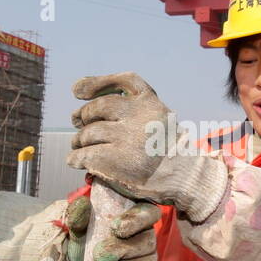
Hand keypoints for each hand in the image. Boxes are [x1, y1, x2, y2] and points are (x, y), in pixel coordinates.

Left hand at [63, 193, 160, 260]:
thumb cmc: (82, 237)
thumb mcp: (77, 224)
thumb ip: (78, 214)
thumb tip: (82, 205)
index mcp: (134, 218)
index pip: (148, 212)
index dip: (137, 219)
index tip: (116, 227)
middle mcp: (145, 238)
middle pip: (147, 242)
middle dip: (123, 250)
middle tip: (100, 255)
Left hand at [68, 72, 228, 221]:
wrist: (186, 178)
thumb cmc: (171, 153)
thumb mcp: (161, 119)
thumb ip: (137, 110)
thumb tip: (89, 107)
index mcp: (151, 102)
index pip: (121, 83)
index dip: (96, 83)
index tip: (77, 90)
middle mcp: (139, 115)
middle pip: (100, 107)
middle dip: (84, 115)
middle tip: (77, 122)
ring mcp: (127, 137)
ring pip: (90, 132)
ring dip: (79, 140)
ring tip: (77, 145)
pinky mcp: (117, 159)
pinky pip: (86, 154)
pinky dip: (76, 158)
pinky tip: (74, 161)